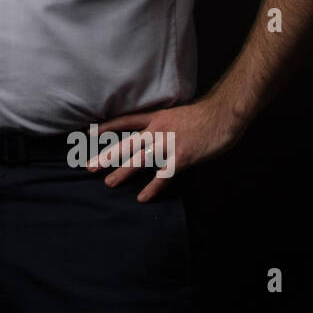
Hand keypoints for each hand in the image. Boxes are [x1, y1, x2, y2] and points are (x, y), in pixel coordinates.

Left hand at [84, 96, 246, 202]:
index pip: (125, 121)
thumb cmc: (204, 116)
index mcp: (156, 118)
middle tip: (89, 166)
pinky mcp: (182, 157)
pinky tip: (143, 197)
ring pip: (140, 160)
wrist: (223, 114)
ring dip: (123, 172)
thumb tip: (153, 135)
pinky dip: (153, 187)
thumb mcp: (177, 114)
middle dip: (107, 156)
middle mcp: (158, 130)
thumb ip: (164, 125)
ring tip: (109, 183)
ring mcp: (169, 144)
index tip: (88, 134)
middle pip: (126, 144)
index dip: (106, 127)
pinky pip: (163, 175)